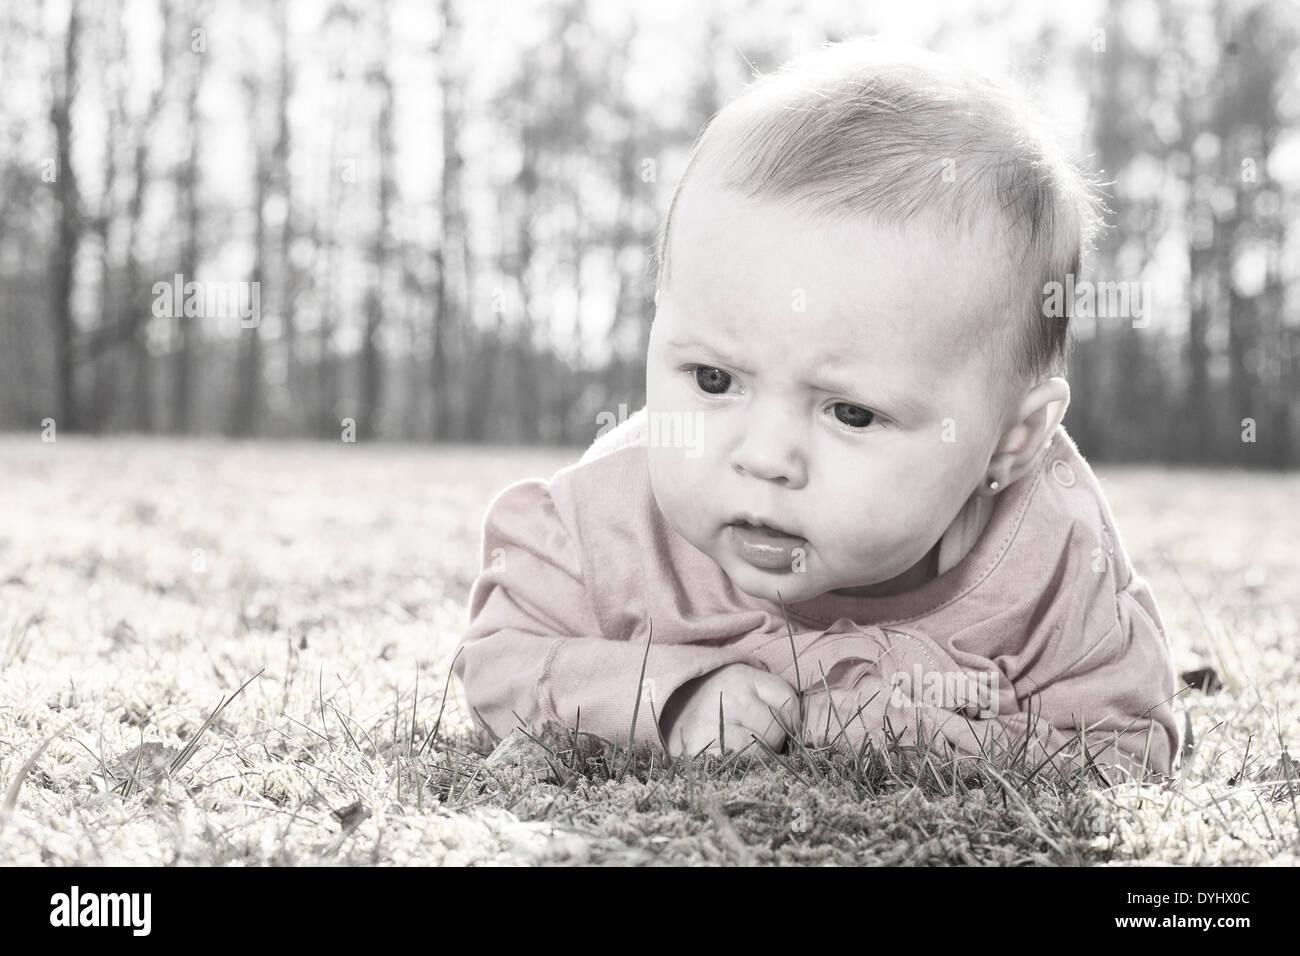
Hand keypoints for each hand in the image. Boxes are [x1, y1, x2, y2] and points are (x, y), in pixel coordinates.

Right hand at [657, 663, 798, 757]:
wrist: (654, 711)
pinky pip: (738, 767)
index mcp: (740, 675)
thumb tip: (799, 724)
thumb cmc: (704, 702)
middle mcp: (730, 696)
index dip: (790, 718)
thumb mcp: (734, 684)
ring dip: (753, 758)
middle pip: (777, 731)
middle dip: (770, 742)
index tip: (780, 726)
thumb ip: (764, 695)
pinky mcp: (701, 749)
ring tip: (733, 748)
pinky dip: (735, 769)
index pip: (788, 699)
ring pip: (760, 754)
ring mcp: (714, 723)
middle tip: (749, 739)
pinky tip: (721, 758)